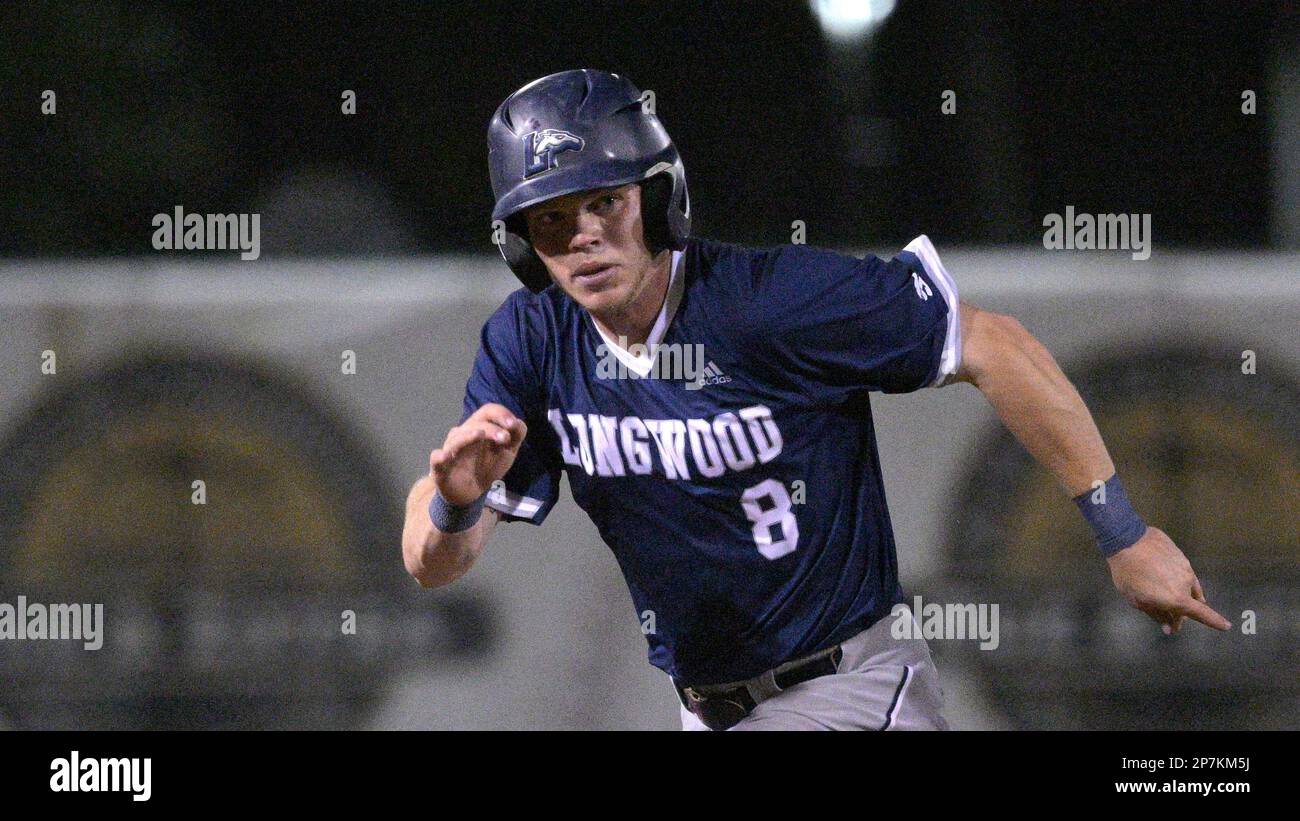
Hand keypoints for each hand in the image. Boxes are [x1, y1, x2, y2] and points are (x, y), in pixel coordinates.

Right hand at [429, 403, 526, 505]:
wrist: (471, 493)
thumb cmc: (488, 466)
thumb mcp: (507, 451)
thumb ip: (516, 435)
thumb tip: (517, 422)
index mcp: (478, 428)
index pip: (487, 412)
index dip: (500, 414)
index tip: (513, 424)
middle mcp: (462, 435)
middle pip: (474, 423)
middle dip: (491, 428)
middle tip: (506, 439)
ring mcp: (450, 451)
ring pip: (457, 439)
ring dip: (469, 436)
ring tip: (480, 434)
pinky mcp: (441, 468)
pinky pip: (437, 460)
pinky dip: (440, 457)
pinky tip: (444, 456)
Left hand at [1106, 526, 1230, 634]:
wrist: (1126, 541)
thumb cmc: (1128, 574)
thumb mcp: (1137, 600)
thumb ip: (1157, 615)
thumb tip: (1170, 628)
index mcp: (1177, 598)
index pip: (1202, 613)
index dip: (1215, 621)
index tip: (1226, 626)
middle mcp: (1187, 583)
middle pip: (1192, 603)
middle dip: (1182, 613)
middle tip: (1170, 618)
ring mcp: (1185, 567)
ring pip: (1190, 587)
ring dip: (1183, 596)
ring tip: (1170, 599)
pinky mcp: (1181, 555)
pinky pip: (1184, 573)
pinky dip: (1178, 580)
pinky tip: (1166, 578)